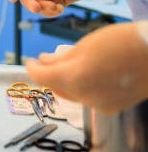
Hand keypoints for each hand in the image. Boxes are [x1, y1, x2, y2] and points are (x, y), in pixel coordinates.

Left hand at [26, 23, 147, 113]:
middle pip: (56, 87)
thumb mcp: (84, 45)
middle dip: (49, 74)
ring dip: (66, 80)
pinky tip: (89, 73)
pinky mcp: (113, 108)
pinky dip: (84, 87)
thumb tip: (43, 62)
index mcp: (73, 80)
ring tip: (69, 63)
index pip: (41, 77)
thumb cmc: (121, 43)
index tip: (31, 60)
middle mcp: (85, 98)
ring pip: (73, 93)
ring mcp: (100, 105)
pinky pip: (90, 98)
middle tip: (48, 59)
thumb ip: (60, 58)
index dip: (32, 68)